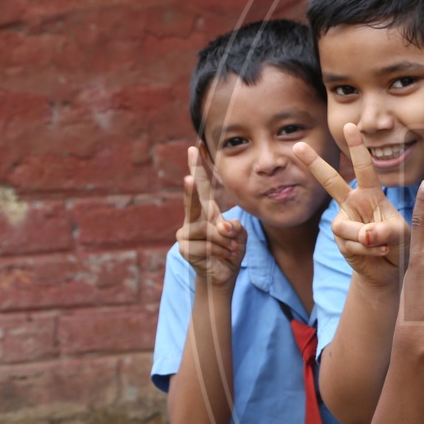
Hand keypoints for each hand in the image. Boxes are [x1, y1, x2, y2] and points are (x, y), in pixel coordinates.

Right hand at [177, 146, 243, 287]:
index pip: (202, 186)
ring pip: (211, 232)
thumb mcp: (239, 235)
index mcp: (207, 210)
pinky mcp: (185, 248)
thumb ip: (234, 227)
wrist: (222, 274)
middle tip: (189, 178)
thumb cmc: (230, 249)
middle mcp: (193, 218)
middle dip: (191, 190)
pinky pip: (210, 246)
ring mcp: (186, 233)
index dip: (197, 167)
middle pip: (193, 201)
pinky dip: (222, 252)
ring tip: (229, 249)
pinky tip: (222, 257)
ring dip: (226, 243)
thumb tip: (223, 227)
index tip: (193, 148)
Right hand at [295, 124, 409, 289]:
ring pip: (343, 226)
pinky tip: (378, 253)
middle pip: (330, 181)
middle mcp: (353, 204)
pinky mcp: (340, 241)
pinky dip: (368, 251)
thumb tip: (366, 235)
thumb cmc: (399, 244)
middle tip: (298, 145)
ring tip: (382, 246)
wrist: (390, 269)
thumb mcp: (401, 234)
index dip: (357, 147)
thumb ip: (385, 231)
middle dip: (314, 163)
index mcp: (371, 194)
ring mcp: (344, 222)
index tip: (349, 126)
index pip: (364, 167)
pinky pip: (350, 244)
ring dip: (366, 238)